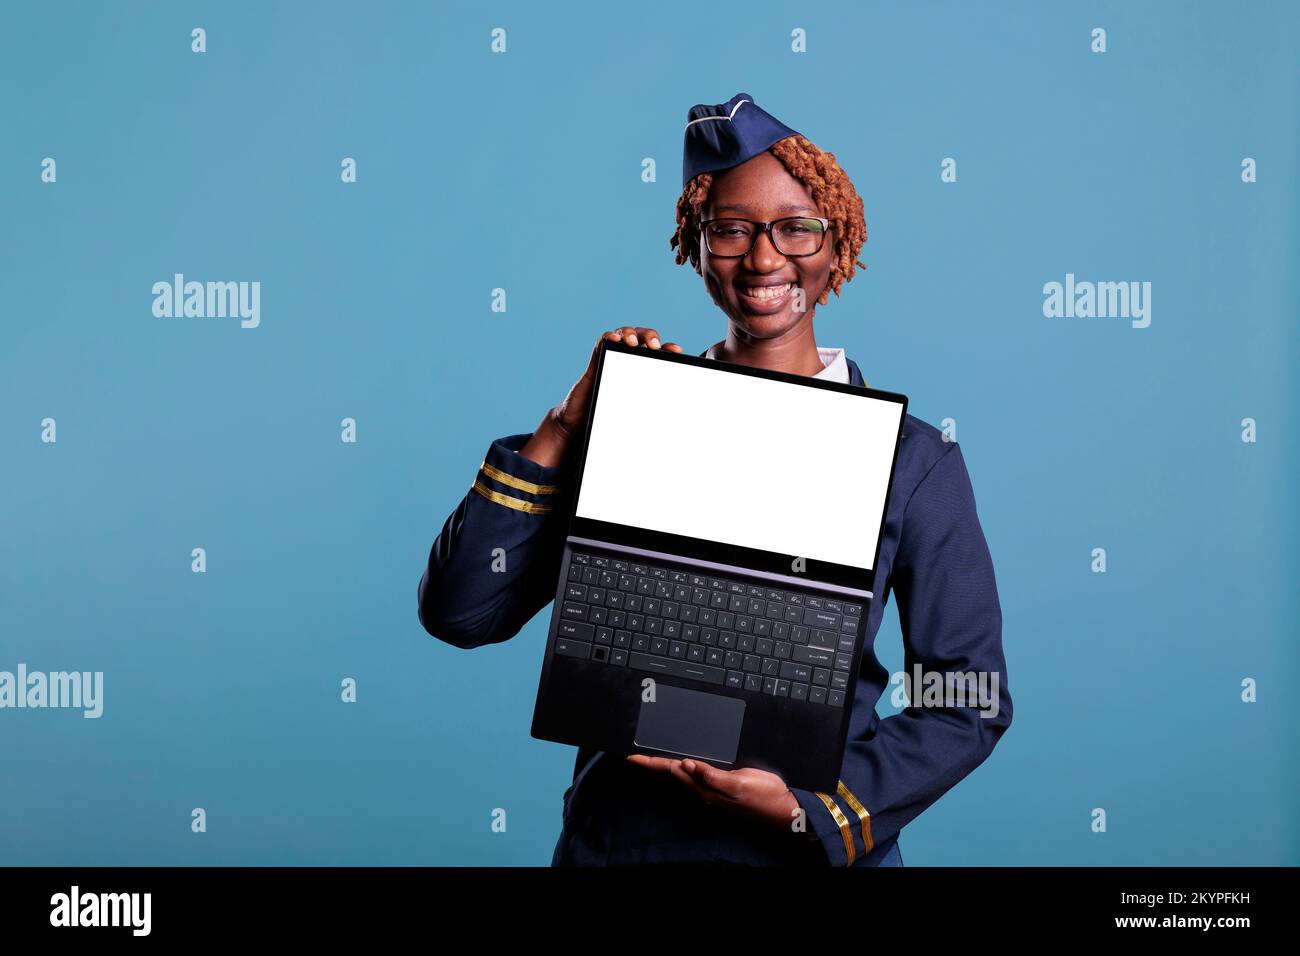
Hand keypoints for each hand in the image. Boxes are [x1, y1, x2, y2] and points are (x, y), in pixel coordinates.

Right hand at [520, 327, 683, 467]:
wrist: (582, 423)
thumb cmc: (609, 415)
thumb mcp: (634, 410)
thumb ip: (649, 407)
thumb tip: (676, 417)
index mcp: (642, 369)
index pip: (658, 353)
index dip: (668, 349)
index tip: (677, 351)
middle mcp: (628, 360)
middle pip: (642, 338)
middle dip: (650, 336)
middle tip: (655, 345)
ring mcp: (612, 358)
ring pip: (624, 334)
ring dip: (629, 333)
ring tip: (632, 342)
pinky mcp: (596, 362)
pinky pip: (602, 343)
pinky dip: (608, 337)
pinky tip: (613, 340)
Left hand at [626, 754, 801, 830]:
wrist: (782, 807)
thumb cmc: (763, 797)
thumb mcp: (738, 784)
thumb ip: (711, 775)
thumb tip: (686, 764)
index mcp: (705, 787)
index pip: (672, 771)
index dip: (651, 763)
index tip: (632, 757)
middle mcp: (705, 788)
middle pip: (672, 772)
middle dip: (652, 763)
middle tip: (634, 755)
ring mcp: (713, 787)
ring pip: (682, 773)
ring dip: (665, 764)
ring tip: (648, 757)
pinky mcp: (722, 783)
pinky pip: (696, 772)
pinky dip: (684, 766)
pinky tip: (681, 763)